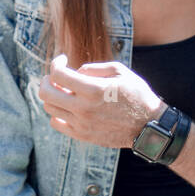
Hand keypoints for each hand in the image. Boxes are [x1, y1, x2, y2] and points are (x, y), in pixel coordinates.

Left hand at [36, 54, 165, 147]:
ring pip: (49, 108)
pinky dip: (57, 113)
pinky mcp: (82, 136)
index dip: (56, 63)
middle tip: (56, 76)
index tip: (63, 60)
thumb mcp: (120, 72)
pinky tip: (69, 106)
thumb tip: (74, 72)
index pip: (57, 74)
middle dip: (47, 79)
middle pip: (46, 93)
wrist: (148, 126)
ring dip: (53, 96)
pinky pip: (57, 123)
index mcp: (93, 89)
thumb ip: (93, 68)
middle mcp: (83, 108)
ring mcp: (81, 124)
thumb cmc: (137, 95)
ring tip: (66, 91)